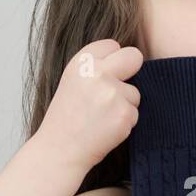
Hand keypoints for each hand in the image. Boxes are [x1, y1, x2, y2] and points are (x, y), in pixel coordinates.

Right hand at [34, 39, 142, 170]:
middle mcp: (97, 73)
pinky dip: (124, 122)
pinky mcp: (124, 113)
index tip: (105, 74)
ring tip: (102, 117)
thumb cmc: (66, 118)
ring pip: (135, 92)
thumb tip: (127, 59)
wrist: (60, 150)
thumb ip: (96, 67)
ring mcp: (112, 93)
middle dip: (132, 69)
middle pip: (134, 57)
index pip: (112, 45)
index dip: (113, 59)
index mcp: (81, 62)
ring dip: (124, 105)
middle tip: (118, 88)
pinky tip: (106, 129)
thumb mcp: (73, 82)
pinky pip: (135, 113)